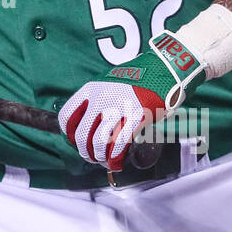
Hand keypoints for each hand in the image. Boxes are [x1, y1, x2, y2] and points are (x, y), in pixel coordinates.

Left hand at [58, 31, 206, 169]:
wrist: (163, 68)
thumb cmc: (137, 80)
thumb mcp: (109, 84)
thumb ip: (97, 101)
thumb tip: (90, 125)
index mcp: (91, 89)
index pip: (67, 116)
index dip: (69, 134)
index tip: (76, 141)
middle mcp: (100, 98)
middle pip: (81, 134)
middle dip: (85, 151)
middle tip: (92, 157)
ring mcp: (118, 107)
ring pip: (98, 141)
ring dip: (99, 156)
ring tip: (104, 161)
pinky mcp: (136, 116)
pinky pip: (120, 143)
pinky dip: (115, 158)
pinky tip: (116, 163)